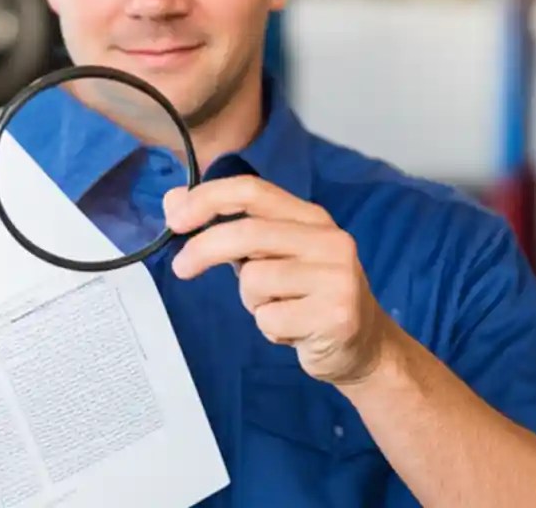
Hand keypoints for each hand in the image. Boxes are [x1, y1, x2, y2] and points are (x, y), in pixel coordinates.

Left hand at [164, 176, 391, 384]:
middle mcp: (329, 240)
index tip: (175, 218)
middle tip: (181, 268)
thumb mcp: (269, 257)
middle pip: (248, 233)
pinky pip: (271, 318)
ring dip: (253, 302)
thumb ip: (226, 228)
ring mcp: (337, 277)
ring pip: (255, 280)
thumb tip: (171, 202)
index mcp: (311, 218)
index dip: (208, 199)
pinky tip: (295, 330)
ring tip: (280, 309)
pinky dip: (271, 329)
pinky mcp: (336, 314)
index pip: (253, 190)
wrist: (364, 346)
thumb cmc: (307, 297)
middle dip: (204, 249)